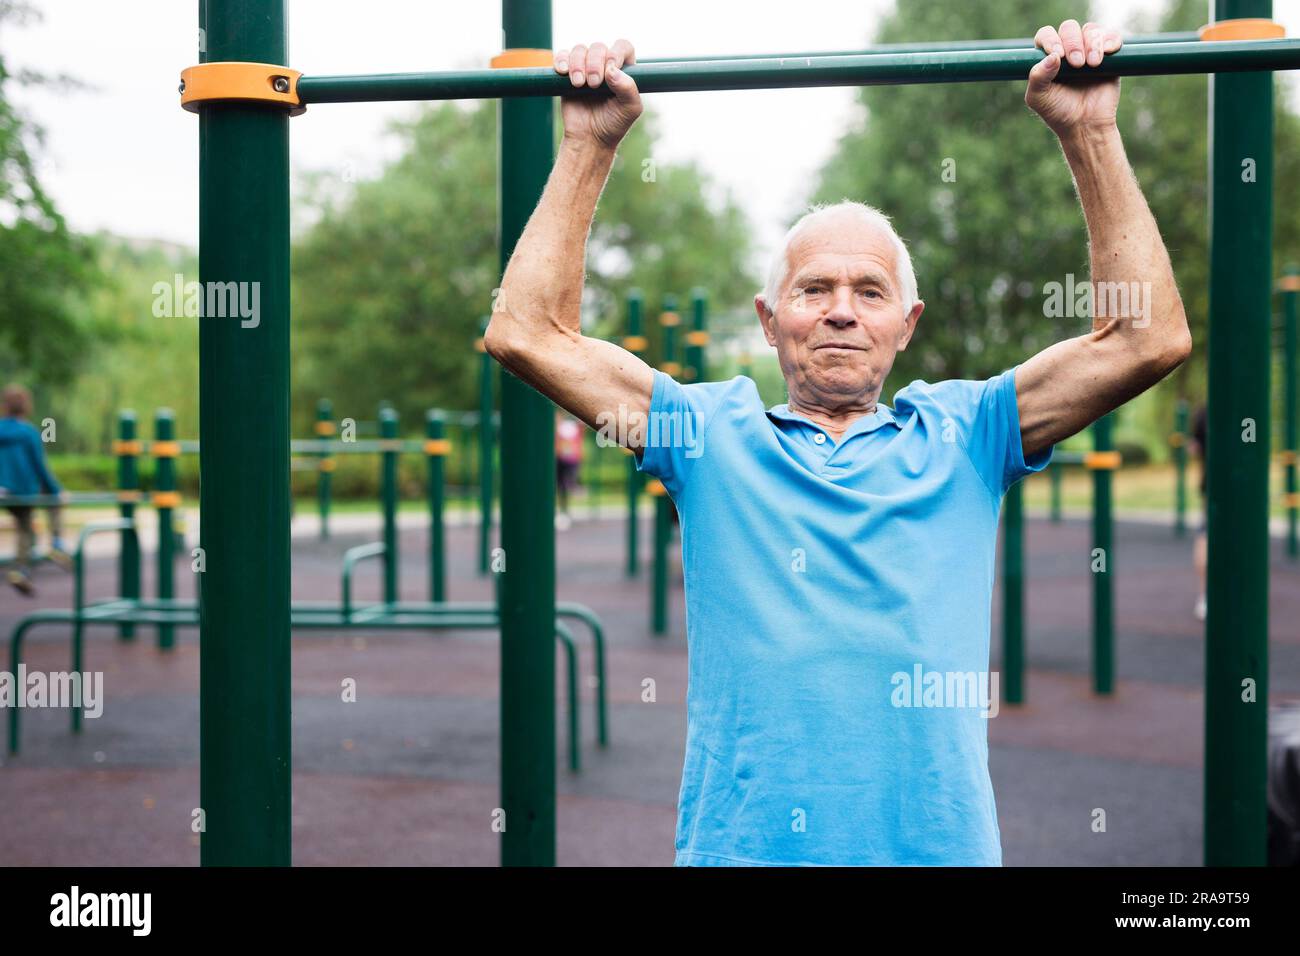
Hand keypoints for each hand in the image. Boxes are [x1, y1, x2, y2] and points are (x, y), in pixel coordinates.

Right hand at [554, 39, 641, 149]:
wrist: (589, 139)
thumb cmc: (613, 125)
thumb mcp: (630, 109)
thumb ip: (628, 88)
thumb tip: (612, 69)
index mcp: (623, 70)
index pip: (623, 47)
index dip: (616, 53)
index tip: (609, 69)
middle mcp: (604, 65)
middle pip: (598, 47)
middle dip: (594, 63)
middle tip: (593, 84)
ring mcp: (585, 68)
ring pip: (579, 50)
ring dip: (577, 64)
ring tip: (578, 85)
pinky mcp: (567, 74)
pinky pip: (562, 56)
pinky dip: (561, 60)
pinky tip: (563, 72)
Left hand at [1027, 20, 1122, 138]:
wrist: (1084, 126)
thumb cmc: (1058, 113)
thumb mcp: (1038, 98)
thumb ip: (1037, 77)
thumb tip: (1052, 56)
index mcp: (1048, 58)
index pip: (1046, 35)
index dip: (1051, 39)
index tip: (1057, 55)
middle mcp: (1068, 51)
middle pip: (1069, 28)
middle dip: (1073, 42)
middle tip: (1077, 64)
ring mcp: (1089, 51)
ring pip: (1091, 30)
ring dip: (1092, 43)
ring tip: (1093, 65)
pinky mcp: (1109, 56)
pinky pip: (1112, 36)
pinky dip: (1110, 40)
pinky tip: (1108, 53)